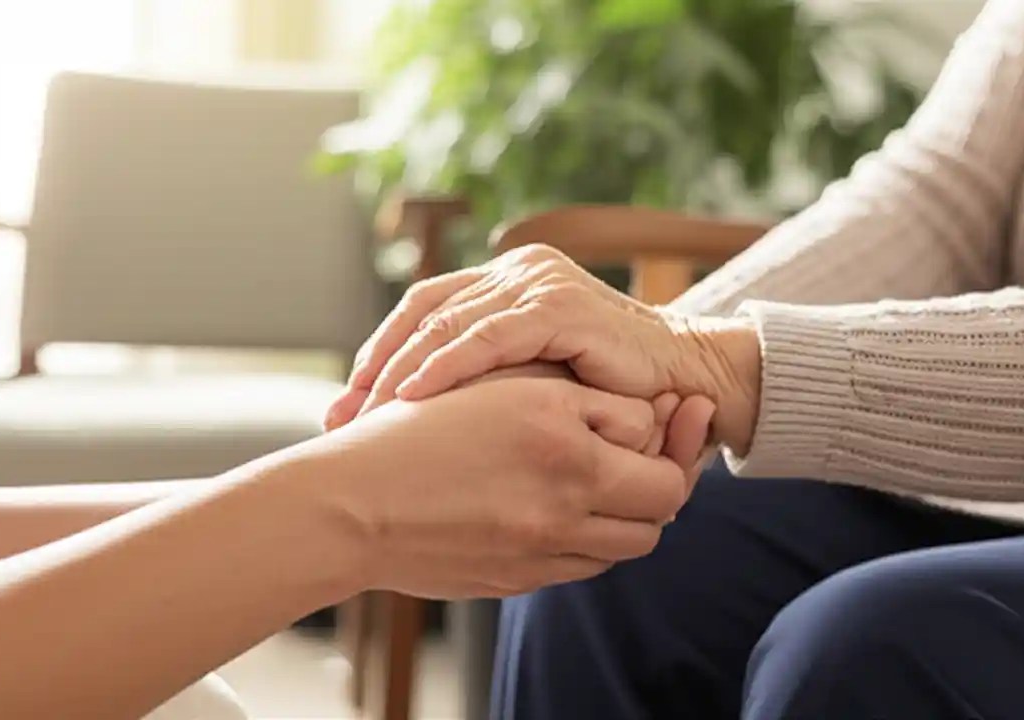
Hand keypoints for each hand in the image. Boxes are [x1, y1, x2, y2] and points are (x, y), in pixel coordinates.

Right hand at [312, 370, 713, 597]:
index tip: (679, 415)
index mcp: (569, 459)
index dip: (681, 447)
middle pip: (653, 521)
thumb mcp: (507, 385)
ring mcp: (538, 558)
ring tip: (605, 476)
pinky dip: (581, 538)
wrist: (348, 505)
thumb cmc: (416, 430)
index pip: (669, 479)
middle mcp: (563, 516)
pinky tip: (557, 502)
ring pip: (617, 549)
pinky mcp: (511, 582)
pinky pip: (574, 568)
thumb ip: (588, 402)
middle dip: (661, 485)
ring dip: (623, 515)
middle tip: (653, 451)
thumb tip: (647, 420)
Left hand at [326, 244, 760, 453]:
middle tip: (339, 416)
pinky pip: (488, 338)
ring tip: (365, 410)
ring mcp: (537, 284)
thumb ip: (482, 377)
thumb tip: (407, 416)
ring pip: (447, 323)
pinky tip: (414, 395)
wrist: (684, 384)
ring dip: (399, 368)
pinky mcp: (559, 307)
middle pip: (422, 314)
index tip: (343, 408)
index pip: (421, 311)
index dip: (377, 355)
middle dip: (375, 367)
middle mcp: (515, 271)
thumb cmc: (607, 390)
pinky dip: (446, 366)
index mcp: (502, 282)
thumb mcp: (530, 378)